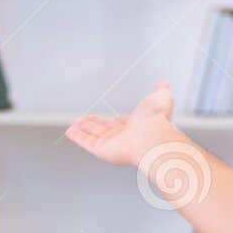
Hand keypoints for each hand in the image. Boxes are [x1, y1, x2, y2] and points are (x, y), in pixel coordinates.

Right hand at [65, 80, 187, 167]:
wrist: (152, 137)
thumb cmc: (157, 119)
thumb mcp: (160, 97)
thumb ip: (159, 90)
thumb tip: (163, 83)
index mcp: (135, 126)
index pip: (121, 123)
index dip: (115, 120)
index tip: (110, 118)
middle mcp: (122, 136)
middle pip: (104, 129)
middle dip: (93, 123)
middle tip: (83, 119)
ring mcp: (111, 143)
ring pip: (93, 135)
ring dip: (82, 129)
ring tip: (73, 125)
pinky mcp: (101, 149)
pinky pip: (85, 142)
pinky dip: (77, 137)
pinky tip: (70, 132)